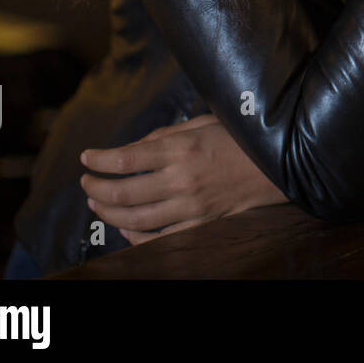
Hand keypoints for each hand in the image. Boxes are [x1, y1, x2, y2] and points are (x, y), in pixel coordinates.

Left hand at [79, 113, 286, 245]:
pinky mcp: (200, 224)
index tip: (86, 157)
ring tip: (96, 204)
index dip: (99, 159)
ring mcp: (190, 206)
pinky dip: (135, 237)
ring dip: (107, 212)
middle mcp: (181, 179)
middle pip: (122, 191)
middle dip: (95, 188)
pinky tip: (124, 228)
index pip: (125, 158)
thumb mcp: (203, 124)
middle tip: (86, 182)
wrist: (278, 165)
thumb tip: (134, 148)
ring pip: (134, 218)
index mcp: (181, 148)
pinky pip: (159, 238)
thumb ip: (165, 136)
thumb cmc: (240, 139)